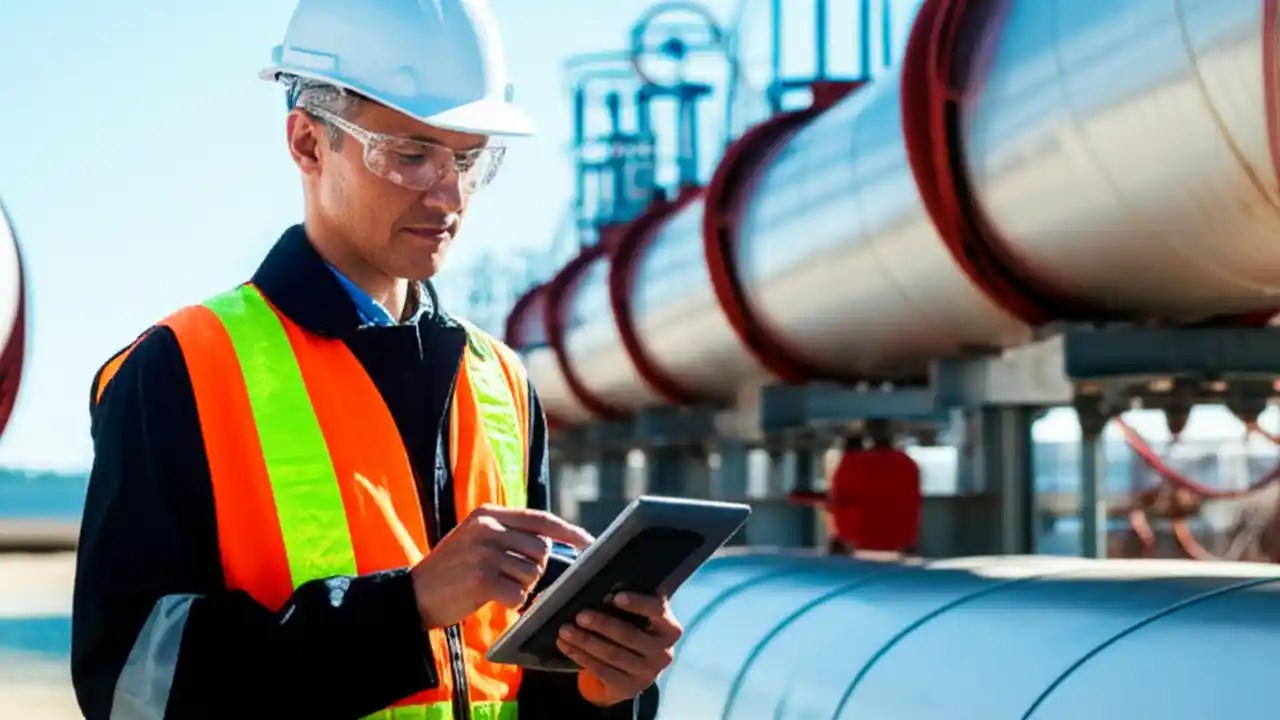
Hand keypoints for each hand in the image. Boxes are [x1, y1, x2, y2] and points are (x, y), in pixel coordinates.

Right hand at [411, 505, 593, 628]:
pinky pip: (518, 595)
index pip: (540, 519)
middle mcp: (488, 527)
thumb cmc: (452, 570)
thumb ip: (510, 536)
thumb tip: (554, 545)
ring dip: (522, 588)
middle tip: (511, 579)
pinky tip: (492, 599)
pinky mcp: (482, 578)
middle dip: (535, 570)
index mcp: (489, 514)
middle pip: (540, 550)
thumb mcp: (477, 539)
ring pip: (532, 574)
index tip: (588, 543)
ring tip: (496, 587)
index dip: (568, 532)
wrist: (414, 594)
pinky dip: (512, 603)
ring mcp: (484, 552)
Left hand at [556, 592, 682, 707]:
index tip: (616, 597)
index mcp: (669, 628)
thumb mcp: (641, 614)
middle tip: (579, 615)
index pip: (656, 611)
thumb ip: (631, 600)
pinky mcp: (630, 688)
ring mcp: (648, 673)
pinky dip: (581, 657)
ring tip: (565, 630)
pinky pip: (602, 671)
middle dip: (602, 625)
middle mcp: (663, 652)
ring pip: (613, 655)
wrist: (639, 666)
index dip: (637, 604)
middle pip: (630, 636)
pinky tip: (567, 647)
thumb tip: (602, 581)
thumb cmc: (637, 628)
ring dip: (585, 642)